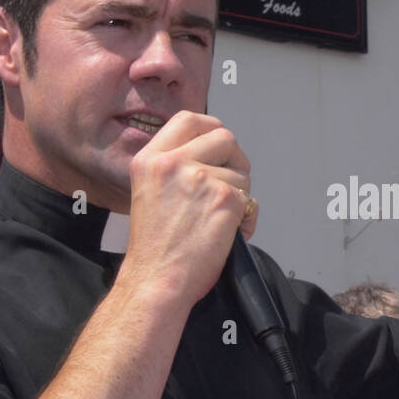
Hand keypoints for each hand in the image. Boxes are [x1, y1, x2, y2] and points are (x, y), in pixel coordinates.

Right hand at [118, 111, 255, 305]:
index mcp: (150, 159)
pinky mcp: (223, 199)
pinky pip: (249, 200)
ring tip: (220, 221)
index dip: (211, 128)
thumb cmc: (155, 247)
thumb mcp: (149, 191)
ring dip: (240, 196)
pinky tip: (229, 234)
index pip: (188, 120)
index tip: (220, 145)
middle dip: (235, 160)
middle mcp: (173, 163)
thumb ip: (175, 168)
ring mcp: (199, 178)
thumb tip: (214, 155)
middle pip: (224, 137)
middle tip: (231, 185)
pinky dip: (246, 219)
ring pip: (241, 173)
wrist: (155, 279)